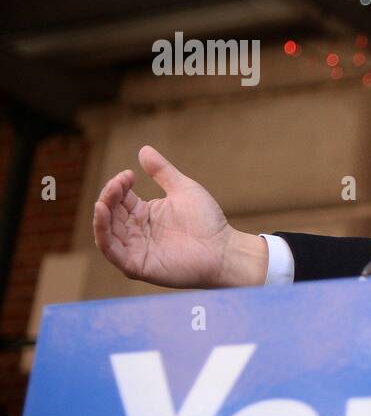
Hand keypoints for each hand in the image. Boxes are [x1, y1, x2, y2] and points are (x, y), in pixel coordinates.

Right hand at [92, 145, 267, 288]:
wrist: (223, 249)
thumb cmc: (207, 222)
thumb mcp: (183, 190)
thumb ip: (163, 172)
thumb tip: (144, 149)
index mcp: (143, 214)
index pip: (119, 199)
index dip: (119, 186)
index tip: (129, 174)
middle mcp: (135, 232)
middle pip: (110, 213)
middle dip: (110, 196)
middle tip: (120, 182)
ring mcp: (135, 249)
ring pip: (106, 231)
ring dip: (103, 213)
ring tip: (106, 198)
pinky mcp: (136, 266)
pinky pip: (111, 250)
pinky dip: (102, 233)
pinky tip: (103, 214)